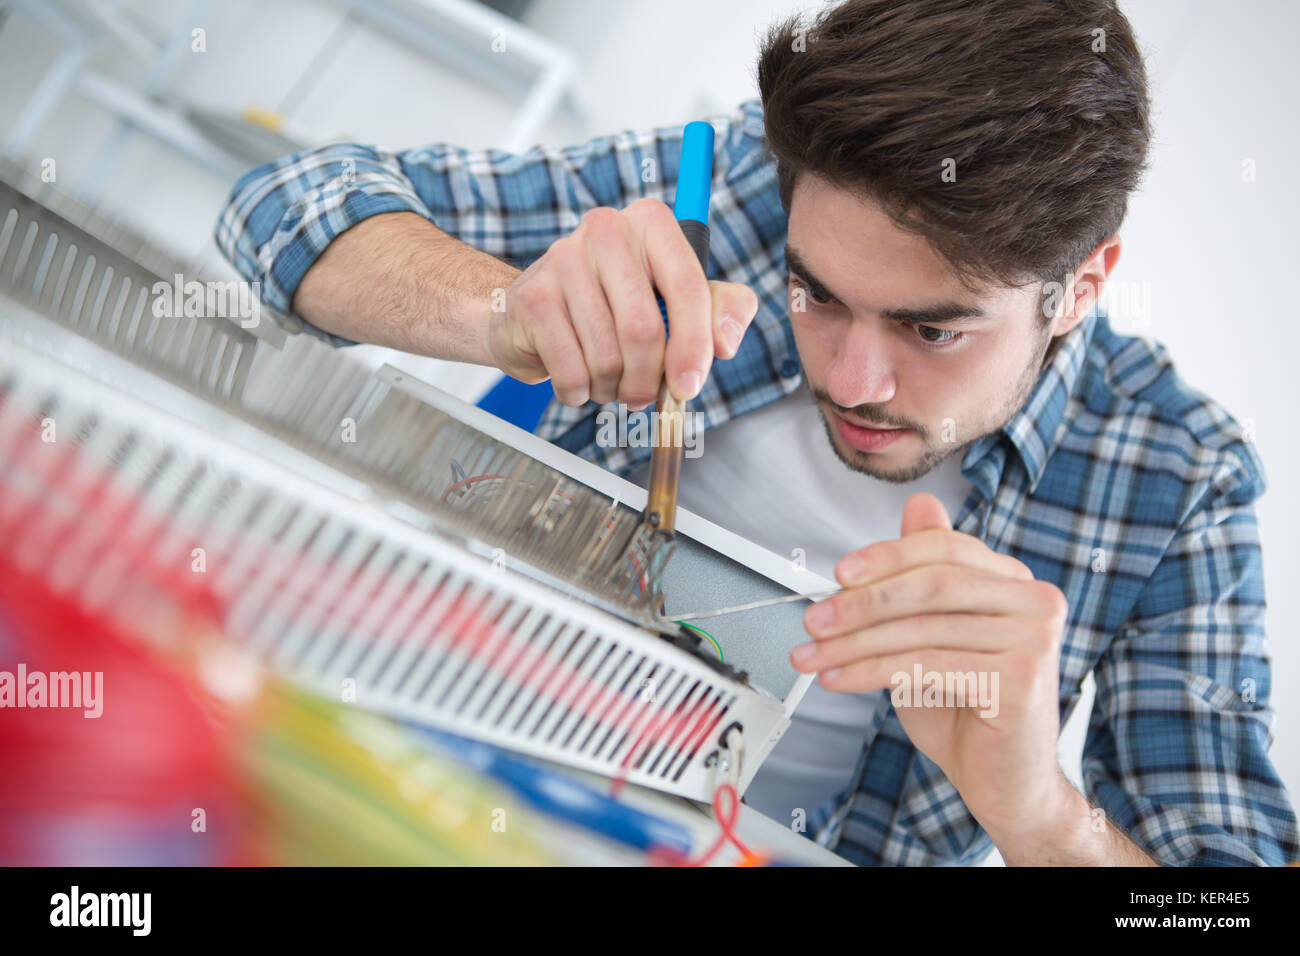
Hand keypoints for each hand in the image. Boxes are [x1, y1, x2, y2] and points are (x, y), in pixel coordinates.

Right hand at [486, 200, 758, 406]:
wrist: (535, 312)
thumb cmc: (616, 305)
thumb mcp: (677, 300)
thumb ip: (720, 311)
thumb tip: (726, 344)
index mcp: (652, 223)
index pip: (687, 287)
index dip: (695, 346)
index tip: (689, 386)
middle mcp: (607, 229)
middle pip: (644, 330)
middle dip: (648, 380)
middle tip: (643, 396)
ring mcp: (564, 259)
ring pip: (606, 357)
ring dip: (612, 389)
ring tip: (607, 381)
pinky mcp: (533, 297)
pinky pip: (571, 371)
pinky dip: (579, 392)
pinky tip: (578, 380)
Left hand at [790, 492, 1069, 836]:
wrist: (1004, 782)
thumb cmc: (966, 708)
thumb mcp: (934, 631)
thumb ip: (924, 575)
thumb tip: (919, 504)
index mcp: (1014, 581)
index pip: (943, 547)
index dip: (885, 557)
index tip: (837, 575)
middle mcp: (1034, 600)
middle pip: (931, 583)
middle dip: (862, 602)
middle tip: (814, 619)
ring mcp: (1034, 638)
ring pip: (921, 627)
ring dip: (854, 642)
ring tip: (814, 655)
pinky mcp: (1022, 678)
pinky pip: (926, 664)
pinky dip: (871, 671)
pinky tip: (839, 678)